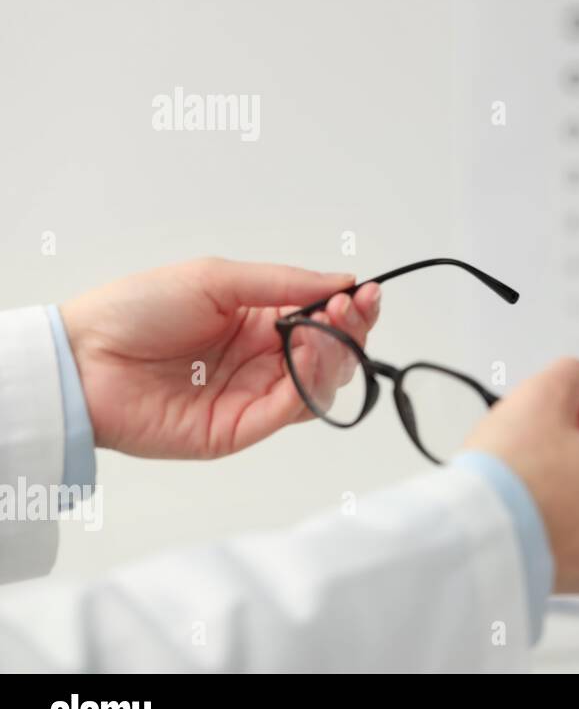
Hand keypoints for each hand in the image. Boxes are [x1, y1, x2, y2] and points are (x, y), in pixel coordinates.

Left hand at [60, 257, 381, 459]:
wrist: (84, 357)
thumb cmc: (138, 309)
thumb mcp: (217, 278)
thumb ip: (283, 283)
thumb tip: (342, 281)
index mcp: (259, 322)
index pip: (324, 320)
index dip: (350, 308)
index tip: (365, 292)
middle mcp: (263, 361)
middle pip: (332, 356)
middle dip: (352, 331)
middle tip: (350, 310)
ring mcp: (253, 397)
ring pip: (320, 387)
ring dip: (335, 356)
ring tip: (329, 329)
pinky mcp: (239, 430)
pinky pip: (289, 412)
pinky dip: (309, 385)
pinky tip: (308, 355)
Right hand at [461, 358, 578, 593]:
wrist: (473, 541)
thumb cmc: (516, 472)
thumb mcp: (546, 393)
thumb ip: (576, 374)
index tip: (574, 403)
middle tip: (547, 428)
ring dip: (566, 480)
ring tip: (524, 462)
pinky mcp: (567, 582)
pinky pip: (567, 537)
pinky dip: (549, 515)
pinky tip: (515, 499)